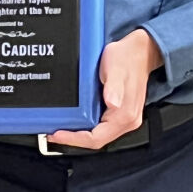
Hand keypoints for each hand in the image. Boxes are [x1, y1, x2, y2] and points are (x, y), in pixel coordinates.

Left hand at [45, 28, 163, 151]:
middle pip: (96, 140)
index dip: (75, 139)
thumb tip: (112, 103)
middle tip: (53, 133)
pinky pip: (101, 127)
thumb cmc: (127, 58)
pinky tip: (74, 121)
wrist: (139, 51)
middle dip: (73, 139)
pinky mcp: (119, 113)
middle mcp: (127, 120)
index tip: (57, 134)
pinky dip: (85, 127)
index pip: (97, 138)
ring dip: (78, 134)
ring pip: (98, 135)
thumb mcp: (116, 69)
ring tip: (60, 128)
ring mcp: (124, 118)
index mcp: (125, 115)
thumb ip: (114, 87)